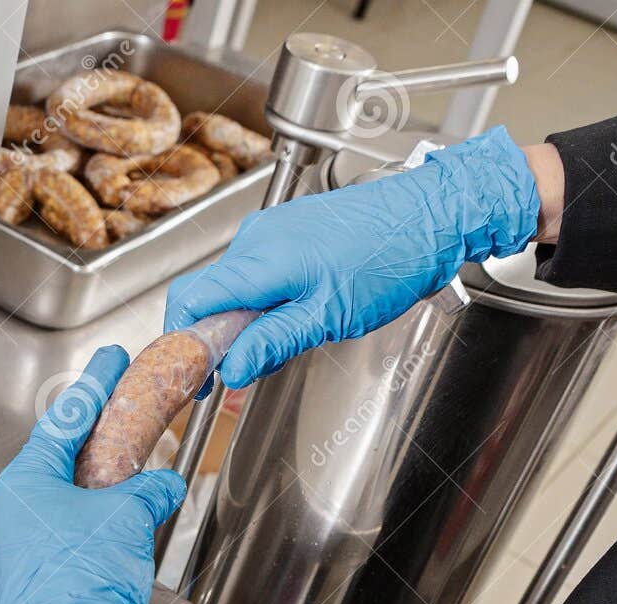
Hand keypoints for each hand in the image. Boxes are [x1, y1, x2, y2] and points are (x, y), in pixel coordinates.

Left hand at [0, 345, 185, 603]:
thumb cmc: (88, 586)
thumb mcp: (130, 520)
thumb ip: (147, 490)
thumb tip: (163, 485)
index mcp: (22, 487)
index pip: (63, 423)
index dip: (94, 389)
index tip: (109, 361)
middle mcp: (3, 521)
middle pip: (53, 471)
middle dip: (91, 452)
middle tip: (121, 430)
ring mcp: (4, 562)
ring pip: (51, 517)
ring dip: (87, 505)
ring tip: (122, 502)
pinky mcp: (15, 597)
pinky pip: (49, 555)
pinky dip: (78, 544)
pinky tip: (103, 553)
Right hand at [163, 126, 542, 390]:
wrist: (433, 214)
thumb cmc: (391, 259)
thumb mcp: (329, 317)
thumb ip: (272, 342)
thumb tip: (231, 370)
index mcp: (259, 261)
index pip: (189, 301)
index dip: (183, 343)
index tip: (198, 375)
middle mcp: (254, 239)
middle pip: (205, 294)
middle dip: (213, 336)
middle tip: (240, 368)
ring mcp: (269, 230)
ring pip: (229, 284)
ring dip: (238, 319)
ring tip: (278, 339)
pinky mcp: (285, 229)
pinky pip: (252, 269)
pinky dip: (257, 298)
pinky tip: (290, 312)